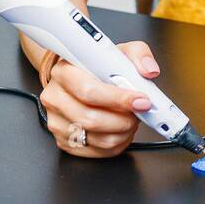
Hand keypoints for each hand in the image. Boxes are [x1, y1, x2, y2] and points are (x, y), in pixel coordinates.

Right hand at [39, 40, 159, 157]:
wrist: (78, 78)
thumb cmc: (96, 66)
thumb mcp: (118, 51)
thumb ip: (137, 55)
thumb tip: (149, 70)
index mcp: (64, 73)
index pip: (89, 91)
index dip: (119, 99)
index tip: (141, 100)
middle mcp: (55, 98)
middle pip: (92, 119)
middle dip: (124, 119)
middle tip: (139, 112)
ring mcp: (57, 122)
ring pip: (98, 138)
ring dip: (123, 132)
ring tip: (131, 119)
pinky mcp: (64, 141)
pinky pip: (97, 151)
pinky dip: (117, 144)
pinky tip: (121, 130)